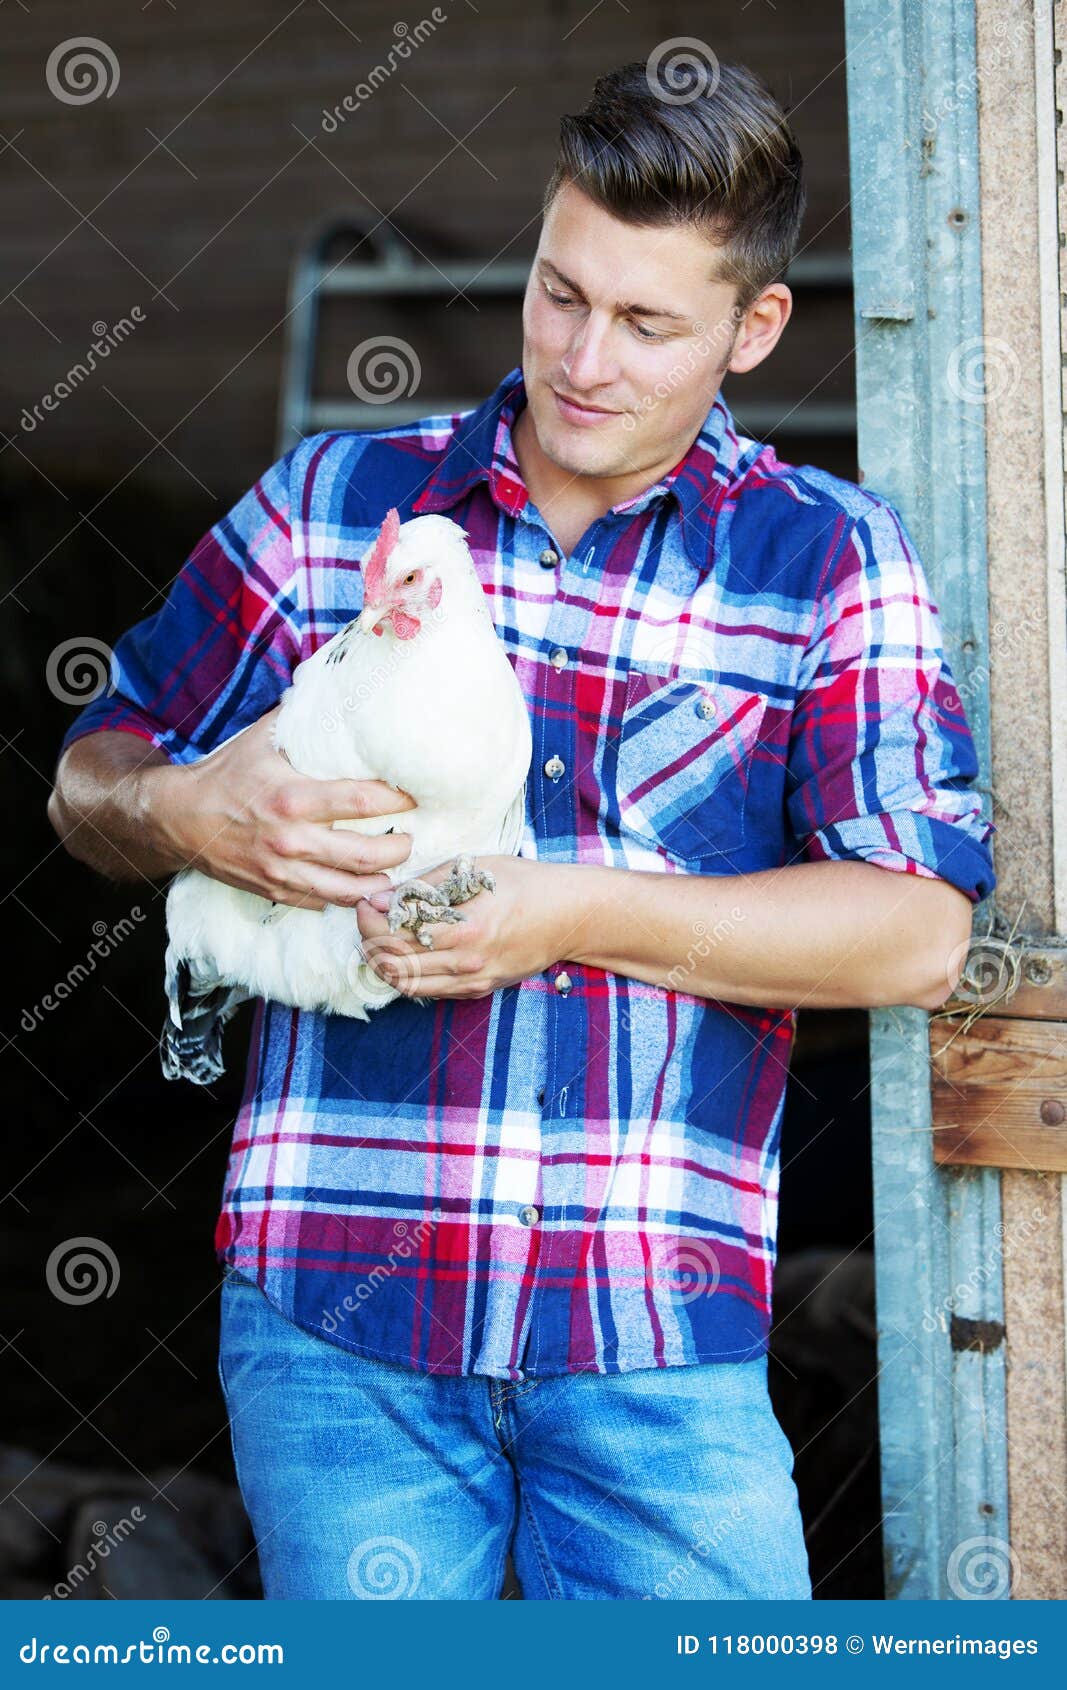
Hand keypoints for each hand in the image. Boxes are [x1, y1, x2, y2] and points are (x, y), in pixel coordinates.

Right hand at [148, 705, 415, 908]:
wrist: (180, 818)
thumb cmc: (227, 774)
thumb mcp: (264, 739)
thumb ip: (305, 720)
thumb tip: (344, 693)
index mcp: (293, 797)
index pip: (363, 802)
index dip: (398, 801)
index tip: (413, 797)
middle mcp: (291, 839)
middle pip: (367, 855)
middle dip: (400, 848)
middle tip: (410, 838)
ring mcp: (283, 871)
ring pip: (350, 890)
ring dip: (382, 881)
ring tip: (394, 867)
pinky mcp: (275, 891)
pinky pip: (324, 903)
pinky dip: (349, 897)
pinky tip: (364, 885)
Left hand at [355, 856, 579, 998]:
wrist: (570, 916)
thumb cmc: (526, 884)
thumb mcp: (477, 870)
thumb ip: (428, 885)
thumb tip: (384, 897)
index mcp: (465, 928)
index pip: (397, 934)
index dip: (369, 920)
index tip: (365, 901)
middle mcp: (467, 962)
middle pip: (396, 964)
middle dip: (369, 941)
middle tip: (366, 919)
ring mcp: (473, 981)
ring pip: (407, 985)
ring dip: (383, 964)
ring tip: (378, 939)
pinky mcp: (478, 990)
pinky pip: (429, 991)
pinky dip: (407, 976)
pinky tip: (404, 954)